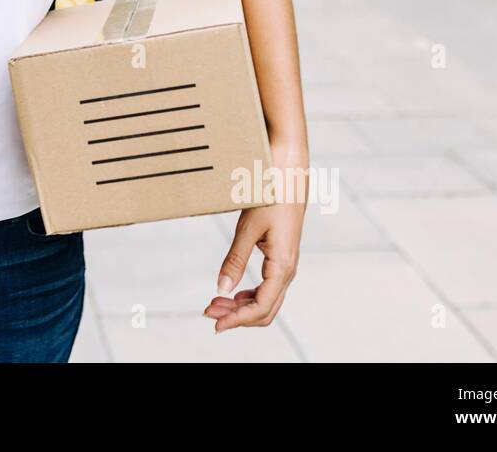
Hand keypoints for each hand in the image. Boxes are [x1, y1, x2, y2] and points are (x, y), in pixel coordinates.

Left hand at [205, 168, 306, 332]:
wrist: (289, 172)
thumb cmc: (270, 195)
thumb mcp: (248, 227)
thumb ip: (234, 259)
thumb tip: (221, 289)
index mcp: (282, 266)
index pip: (260, 308)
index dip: (237, 320)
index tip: (214, 323)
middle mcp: (288, 270)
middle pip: (265, 310)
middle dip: (236, 317)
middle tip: (207, 312)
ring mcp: (286, 264)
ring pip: (267, 300)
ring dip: (241, 307)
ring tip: (214, 304)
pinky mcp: (282, 256)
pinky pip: (268, 286)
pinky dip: (249, 295)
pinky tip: (232, 291)